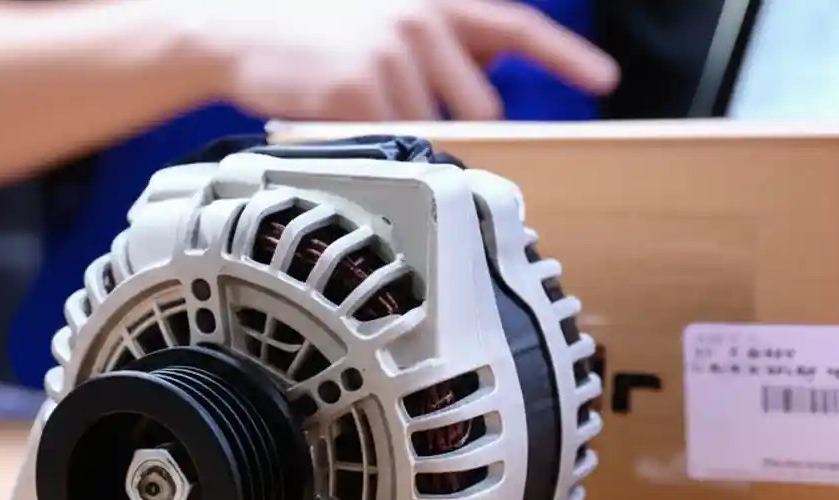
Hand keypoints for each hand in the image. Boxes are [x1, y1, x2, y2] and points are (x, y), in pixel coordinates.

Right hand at [169, 0, 618, 120]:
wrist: (233, 30)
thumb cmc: (313, 32)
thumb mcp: (386, 18)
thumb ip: (443, 43)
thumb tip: (487, 73)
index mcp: (433, 2)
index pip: (516, 26)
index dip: (564, 56)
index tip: (604, 79)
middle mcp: (419, 20)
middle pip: (480, 105)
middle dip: (455, 125)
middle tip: (403, 115)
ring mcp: (390, 54)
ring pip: (435, 132)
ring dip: (405, 136)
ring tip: (358, 108)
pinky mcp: (360, 90)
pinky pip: (393, 144)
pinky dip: (372, 145)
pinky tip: (339, 117)